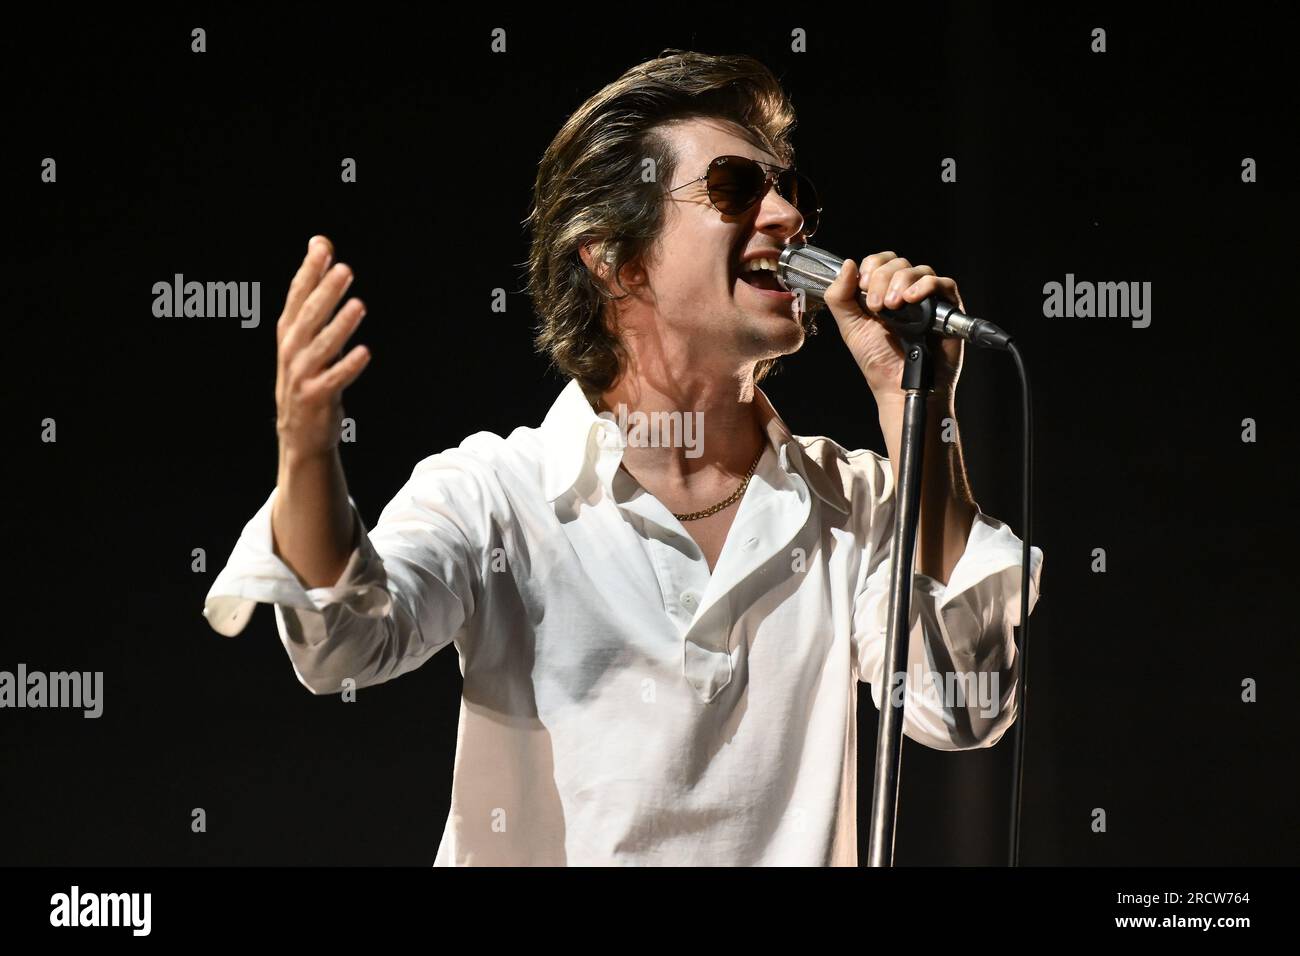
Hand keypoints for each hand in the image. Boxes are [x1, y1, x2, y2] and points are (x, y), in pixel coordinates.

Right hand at [275, 236, 370, 461]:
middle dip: (326, 293)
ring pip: (322, 346)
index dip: (309, 271)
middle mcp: (291, 350)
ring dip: (340, 326)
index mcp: (289, 332)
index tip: (323, 246)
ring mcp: (302, 375)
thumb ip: (314, 290)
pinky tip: (365, 353)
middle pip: (309, 316)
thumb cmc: (307, 374)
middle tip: (345, 270)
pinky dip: (348, 366)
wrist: (299, 432)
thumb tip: (320, 243)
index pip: (297, 296)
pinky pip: (334, 379)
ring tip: (359, 306)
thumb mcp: (306, 333)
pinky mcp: (316, 397)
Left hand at [821, 251, 964, 403]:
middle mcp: (905, 292)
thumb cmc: (878, 361)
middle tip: (876, 306)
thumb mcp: (850, 327)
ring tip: (892, 307)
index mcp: (881, 292)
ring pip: (920, 269)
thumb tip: (848, 264)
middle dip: (882, 278)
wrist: (898, 386)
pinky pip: (944, 283)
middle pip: (898, 262)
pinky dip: (926, 286)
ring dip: (901, 282)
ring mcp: (927, 299)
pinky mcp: (947, 309)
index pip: (879, 261)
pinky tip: (912, 300)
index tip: (862, 287)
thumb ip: (840, 297)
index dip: (871, 267)